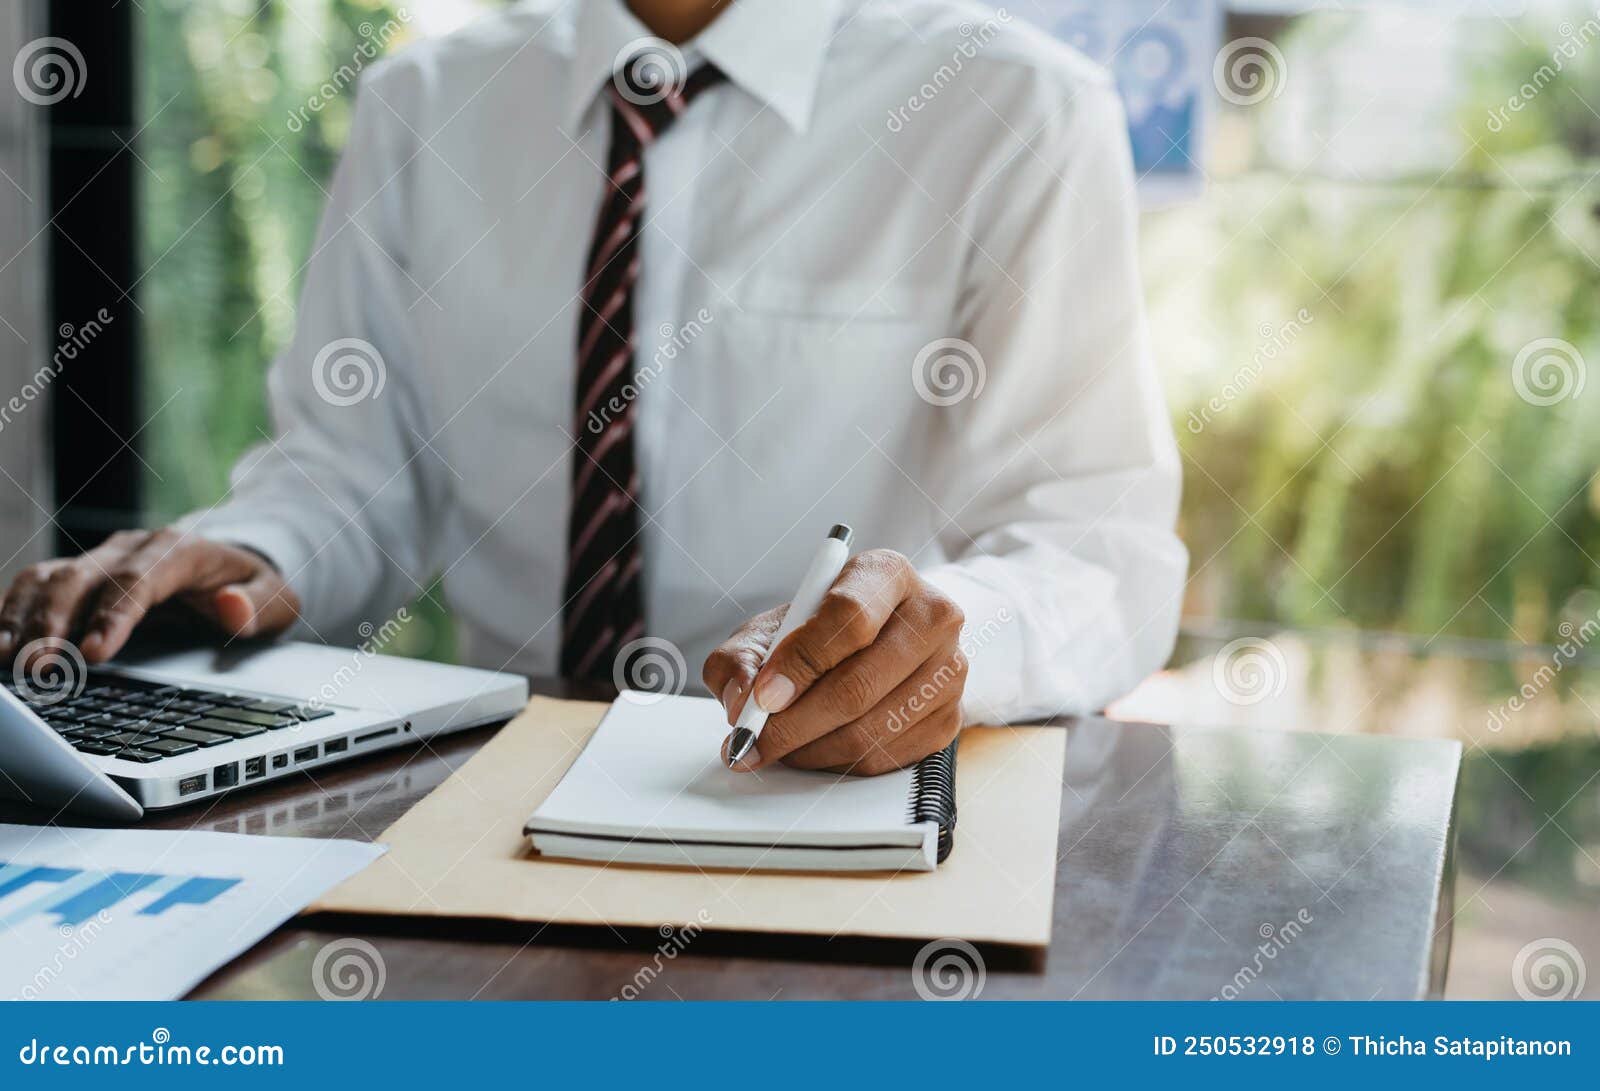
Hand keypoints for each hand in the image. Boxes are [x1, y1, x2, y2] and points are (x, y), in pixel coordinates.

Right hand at [0, 529, 298, 664]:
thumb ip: (259, 603)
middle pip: (83, 579)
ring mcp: (99, 560)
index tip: (96, 653)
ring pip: (49, 579)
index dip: (114, 615)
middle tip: (36, 668)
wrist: (230, 569)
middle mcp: (130, 549)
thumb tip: (233, 607)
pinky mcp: (78, 576)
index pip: (140, 580)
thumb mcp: (276, 598)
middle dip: (55, 623)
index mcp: (178, 550)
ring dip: (23, 618)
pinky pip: (35, 587)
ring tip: (5, 660)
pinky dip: (12, 612)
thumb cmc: (251, 588)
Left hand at [703, 549, 965, 775]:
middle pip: (859, 684)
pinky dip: (837, 763)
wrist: (874, 644)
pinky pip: (885, 757)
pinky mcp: (951, 717)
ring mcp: (949, 669)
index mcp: (886, 573)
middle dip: (795, 723)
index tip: (763, 697)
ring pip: (870, 730)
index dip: (801, 662)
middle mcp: (932, 615)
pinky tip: (814, 748)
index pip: (850, 616)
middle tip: (753, 740)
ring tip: (778, 746)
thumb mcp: (770, 628)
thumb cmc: (817, 631)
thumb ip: (741, 658)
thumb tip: (743, 699)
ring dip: (810, 749)